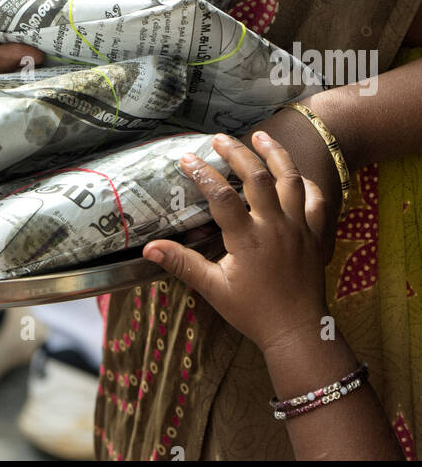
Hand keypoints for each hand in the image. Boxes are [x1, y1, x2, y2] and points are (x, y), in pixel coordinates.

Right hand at [143, 132, 329, 353]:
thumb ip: (183, 264)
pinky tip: (294, 175)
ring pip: (290, 179)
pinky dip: (306, 183)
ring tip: (260, 135)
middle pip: (257, 177)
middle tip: (219, 139)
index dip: (203, 174)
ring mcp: (299, 228)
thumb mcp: (214, 290)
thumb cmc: (253, 312)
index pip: (222, 196)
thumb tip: (149, 248)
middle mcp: (275, 226)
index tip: (187, 159)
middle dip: (237, 152)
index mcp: (248, 239)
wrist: (298, 332)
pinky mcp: (316, 235)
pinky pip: (316, 200)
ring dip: (275, 154)